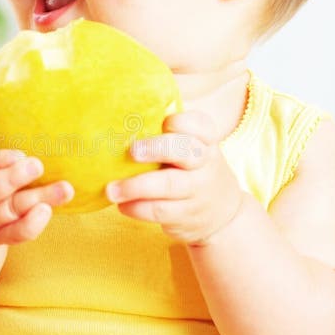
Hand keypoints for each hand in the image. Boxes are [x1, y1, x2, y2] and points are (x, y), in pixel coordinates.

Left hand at [106, 110, 243, 244]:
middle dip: (157, 149)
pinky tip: (122, 205)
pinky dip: (137, 208)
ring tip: (112, 190)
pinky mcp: (187, 215)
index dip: (182, 122)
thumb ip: (166, 134)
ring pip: (169, 185)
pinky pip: (160, 211)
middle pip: (185, 152)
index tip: (164, 123)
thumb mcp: (190, 148)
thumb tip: (119, 119)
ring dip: (136, 187)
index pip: (201, 125)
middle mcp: (205, 163)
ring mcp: (198, 191)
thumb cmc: (191, 168)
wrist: (222, 211)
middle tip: (132, 151)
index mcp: (205, 140)